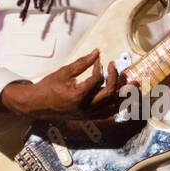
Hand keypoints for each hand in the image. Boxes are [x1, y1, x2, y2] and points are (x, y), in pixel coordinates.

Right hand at [0, 49, 124, 120]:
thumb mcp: (64, 72)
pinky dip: (117, 106)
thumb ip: (82, 63)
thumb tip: (97, 52)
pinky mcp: (88, 117)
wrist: (37, 105)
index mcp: (78, 95)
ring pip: (113, 106)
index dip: (101, 67)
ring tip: (133, 85)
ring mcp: (88, 114)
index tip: (100, 61)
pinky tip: (122, 99)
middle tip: (122, 69)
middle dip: (119, 79)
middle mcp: (85, 107)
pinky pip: (108, 114)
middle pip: (111, 93)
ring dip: (124, 95)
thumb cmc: (48, 87)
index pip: (98, 80)